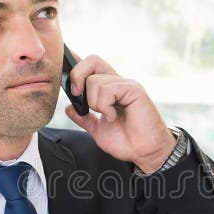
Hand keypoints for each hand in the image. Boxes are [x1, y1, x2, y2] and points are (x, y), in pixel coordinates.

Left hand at [63, 52, 176, 173]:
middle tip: (78, 96)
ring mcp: (126, 85)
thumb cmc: (128, 142)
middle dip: (78, 76)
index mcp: (110, 89)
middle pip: (92, 60)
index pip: (91, 66)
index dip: (76, 69)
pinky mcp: (134, 90)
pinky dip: (105, 107)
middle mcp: (118, 82)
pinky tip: (114, 116)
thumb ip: (84, 118)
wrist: (145, 153)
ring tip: (109, 116)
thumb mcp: (98, 130)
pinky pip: (108, 90)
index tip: (70, 87)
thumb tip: (69, 107)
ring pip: (95, 81)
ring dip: (95, 103)